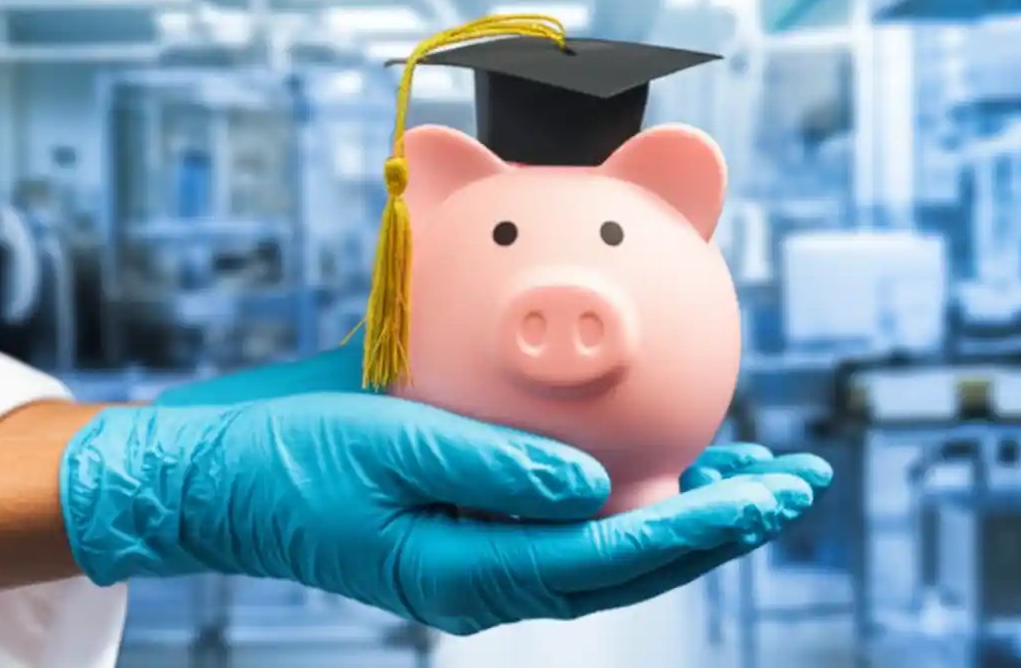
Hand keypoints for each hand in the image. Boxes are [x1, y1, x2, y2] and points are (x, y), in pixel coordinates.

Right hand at [62, 393, 828, 634]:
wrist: (224, 477)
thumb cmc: (288, 459)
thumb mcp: (383, 444)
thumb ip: (492, 467)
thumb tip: (596, 489)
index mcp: (470, 570)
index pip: (612, 553)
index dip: (699, 529)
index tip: (769, 499)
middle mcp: (491, 575)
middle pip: (630, 560)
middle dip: (719, 527)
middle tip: (795, 484)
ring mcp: (486, 553)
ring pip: (612, 543)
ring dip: (688, 512)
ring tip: (757, 476)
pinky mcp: (477, 522)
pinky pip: (573, 516)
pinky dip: (632, 493)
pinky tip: (666, 457)